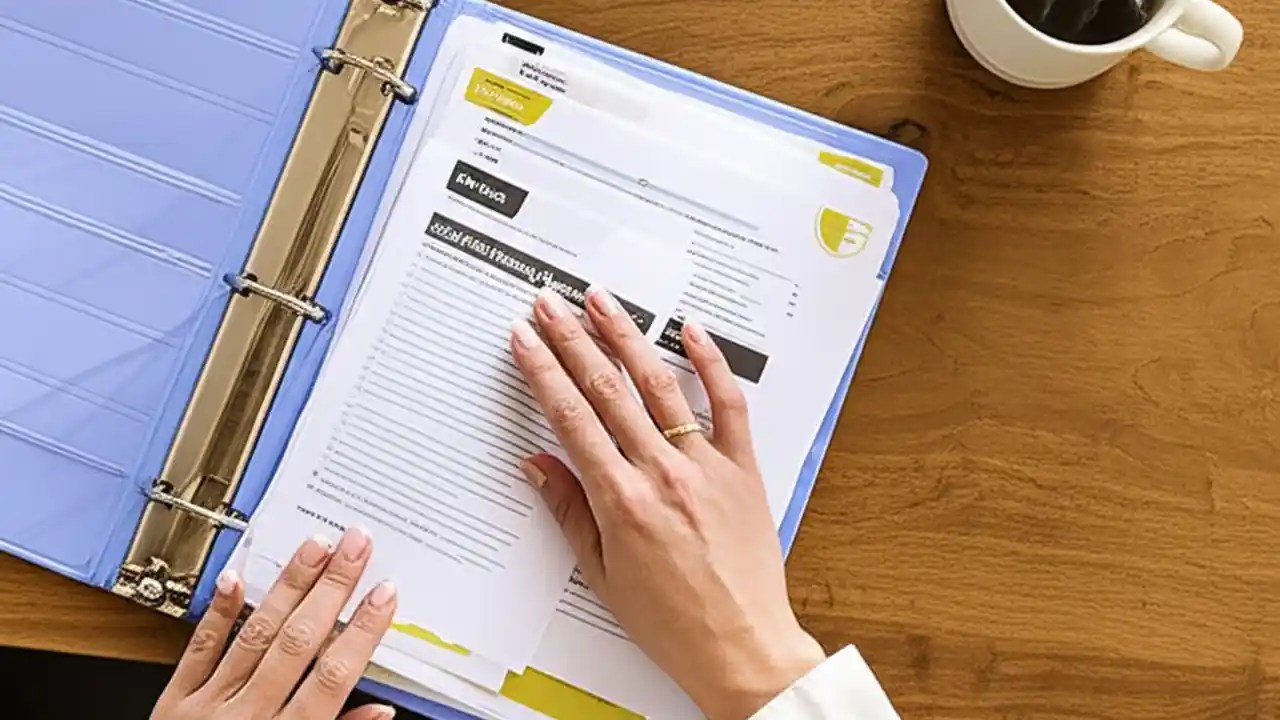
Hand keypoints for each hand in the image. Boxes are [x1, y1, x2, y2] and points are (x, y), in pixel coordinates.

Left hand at [152, 529, 397, 719]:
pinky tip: (237, 579)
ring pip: (256, 636)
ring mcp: (210, 707)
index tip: (385, 595)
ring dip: (288, 588)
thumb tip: (380, 713)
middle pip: (299, 643)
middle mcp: (250, 718)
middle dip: (332, 589)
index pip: (334, 677)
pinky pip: (198, 652)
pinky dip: (218, 614)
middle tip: (355, 545)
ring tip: (313, 548)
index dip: (363, 632)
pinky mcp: (174, 704)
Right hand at [511, 289, 825, 719]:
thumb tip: (536, 461)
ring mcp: (706, 465)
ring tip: (601, 300)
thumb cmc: (670, 621)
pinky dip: (712, 363)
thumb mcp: (602, 574)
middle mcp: (662, 473)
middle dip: (573, 340)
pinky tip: (692, 330)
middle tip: (550, 303)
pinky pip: (728, 404)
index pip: (572, 419)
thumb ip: (569, 511)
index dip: (543, 372)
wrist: (741, 646)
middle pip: (608, 391)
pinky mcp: (743, 467)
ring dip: (627, 337)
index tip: (524, 338)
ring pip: (660, 386)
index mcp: (621, 501)